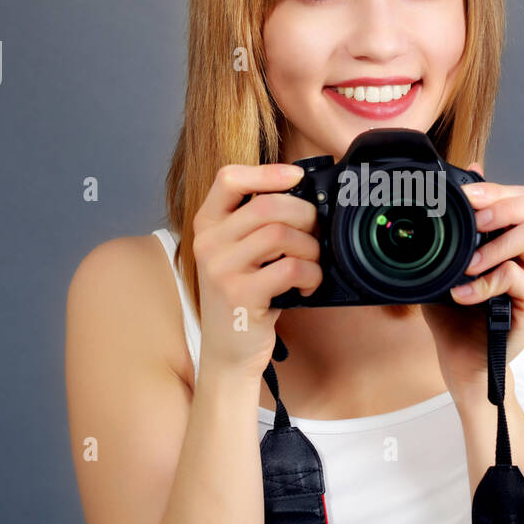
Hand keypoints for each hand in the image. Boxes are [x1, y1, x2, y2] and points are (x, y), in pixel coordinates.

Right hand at [190, 163, 322, 379]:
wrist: (228, 352)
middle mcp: (208, 243)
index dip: (267, 172)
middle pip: (267, 205)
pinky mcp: (240, 295)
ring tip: (312, 264)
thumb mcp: (239, 255)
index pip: (229, 179)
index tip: (297, 176)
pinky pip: (290, 268)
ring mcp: (221, 269)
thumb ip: (257, 226)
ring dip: (310, 248)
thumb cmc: (243, 298)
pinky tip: (307, 285)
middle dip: (305, 215)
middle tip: (316, 235)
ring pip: (281, 234)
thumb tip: (305, 197)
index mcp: (207, 225)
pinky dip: (311, 274)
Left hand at [421, 163, 523, 406]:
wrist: (463, 359)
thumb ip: (458, 226)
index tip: (466, 195)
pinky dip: (484, 282)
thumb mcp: (451, 262)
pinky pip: (516, 279)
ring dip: (494, 243)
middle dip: (506, 204)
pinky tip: (461, 293)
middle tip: (474, 219)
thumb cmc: (458, 310)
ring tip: (466, 263)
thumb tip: (459, 183)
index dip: (501, 189)